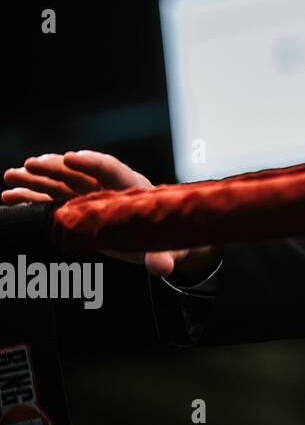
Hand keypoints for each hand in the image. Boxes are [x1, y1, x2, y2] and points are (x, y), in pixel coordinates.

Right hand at [2, 150, 220, 280]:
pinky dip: (30, 197)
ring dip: (35, 178)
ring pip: (60, 183)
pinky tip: (8, 196)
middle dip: (56, 168)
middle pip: (80, 173)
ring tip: (10, 176)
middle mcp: (108, 189)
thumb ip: (163, 256)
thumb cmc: (166, 239)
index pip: (113, 170)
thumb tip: (163, 268)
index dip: (93, 163)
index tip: (72, 157)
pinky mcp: (77, 210)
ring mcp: (90, 197)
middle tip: (31, 164)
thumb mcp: (169, 248)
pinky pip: (50, 200)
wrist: (160, 239)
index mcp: (132, 189)